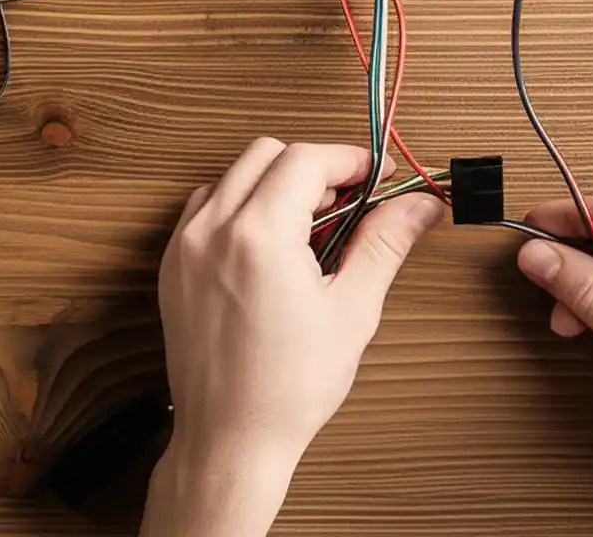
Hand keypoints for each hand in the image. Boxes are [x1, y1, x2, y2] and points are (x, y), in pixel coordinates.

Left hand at [142, 139, 443, 536]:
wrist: (231, 438)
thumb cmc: (289, 387)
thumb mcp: (353, 309)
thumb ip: (386, 243)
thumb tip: (420, 205)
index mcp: (259, 236)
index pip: (307, 159)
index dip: (351, 159)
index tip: (379, 176)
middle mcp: (212, 231)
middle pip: (267, 154)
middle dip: (315, 166)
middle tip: (352, 200)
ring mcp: (184, 247)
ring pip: (234, 175)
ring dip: (276, 182)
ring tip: (312, 226)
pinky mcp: (172, 266)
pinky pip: (206, 207)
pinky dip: (242, 205)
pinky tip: (273, 243)